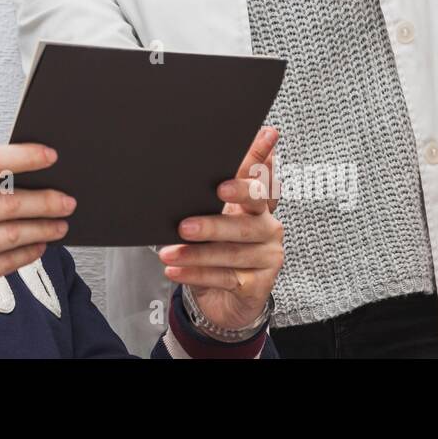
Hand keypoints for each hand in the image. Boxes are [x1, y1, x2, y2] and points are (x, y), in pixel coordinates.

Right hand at [0, 143, 74, 325]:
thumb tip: (9, 176)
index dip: (24, 156)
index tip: (49, 156)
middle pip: (9, 202)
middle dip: (46, 200)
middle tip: (66, 199)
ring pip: (13, 234)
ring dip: (44, 228)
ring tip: (59, 224)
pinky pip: (7, 262)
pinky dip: (28, 253)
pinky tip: (38, 246)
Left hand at [158, 125, 283, 330]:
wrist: (225, 299)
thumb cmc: (218, 250)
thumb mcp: (215, 217)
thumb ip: (210, 187)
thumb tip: (196, 152)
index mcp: (258, 206)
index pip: (261, 178)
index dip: (260, 158)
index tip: (260, 139)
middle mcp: (268, 228)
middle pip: (247, 220)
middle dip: (215, 222)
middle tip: (186, 224)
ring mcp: (266, 257)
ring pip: (231, 252)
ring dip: (196, 253)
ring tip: (168, 252)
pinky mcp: (258, 285)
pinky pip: (225, 277)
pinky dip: (197, 273)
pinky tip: (175, 269)